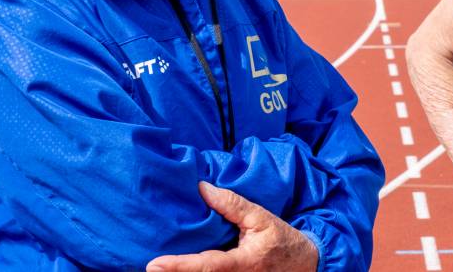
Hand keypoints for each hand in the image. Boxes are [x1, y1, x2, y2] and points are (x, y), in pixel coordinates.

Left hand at [146, 182, 318, 271]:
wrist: (302, 263)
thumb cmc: (280, 239)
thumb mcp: (260, 217)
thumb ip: (232, 204)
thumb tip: (203, 188)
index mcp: (242, 263)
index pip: (206, 266)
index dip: (180, 267)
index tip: (155, 265)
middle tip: (149, 267)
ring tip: (158, 268)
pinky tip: (174, 268)